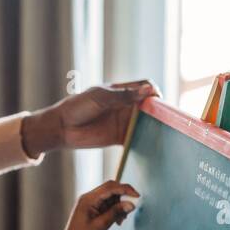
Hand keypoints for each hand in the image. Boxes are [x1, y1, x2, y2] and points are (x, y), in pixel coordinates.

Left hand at [22, 80, 161, 156]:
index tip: (156, 100)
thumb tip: (150, 90)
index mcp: (121, 90)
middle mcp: (126, 105)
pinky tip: (153, 143)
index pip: (145, 86)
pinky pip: (137, 139)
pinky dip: (146, 140)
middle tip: (167, 118)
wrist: (62, 128)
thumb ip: (125, 95)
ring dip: (155, 126)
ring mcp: (124, 121)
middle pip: (149, 105)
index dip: (153, 91)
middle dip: (159, 110)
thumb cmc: (78, 107)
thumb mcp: (101, 97)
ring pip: (146, 122)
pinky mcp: (120, 137)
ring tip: (165, 131)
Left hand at [43, 180, 139, 229]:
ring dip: (119, 205)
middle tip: (131, 207)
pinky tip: (117, 220)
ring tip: (122, 219)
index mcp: (88, 199)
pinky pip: (107, 204)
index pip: (110, 187)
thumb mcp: (101, 225)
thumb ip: (116, 212)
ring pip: (110, 197)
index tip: (137, 196)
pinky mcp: (92, 208)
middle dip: (123, 197)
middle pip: (111, 189)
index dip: (125, 189)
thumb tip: (131, 204)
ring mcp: (90, 202)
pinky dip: (114, 210)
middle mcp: (89, 197)